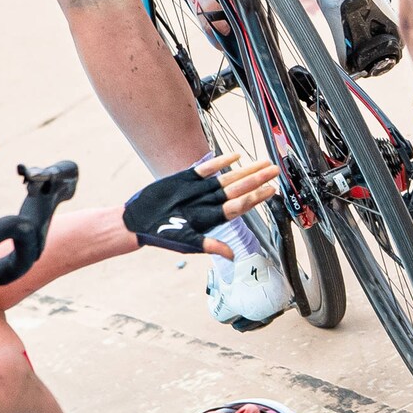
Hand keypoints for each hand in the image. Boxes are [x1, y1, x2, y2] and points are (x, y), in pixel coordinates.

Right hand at [122, 154, 278, 253]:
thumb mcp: (187, 243)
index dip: (256, 198)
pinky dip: (220, 162)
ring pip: (227, 178)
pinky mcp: (186, 179)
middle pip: (238, 189)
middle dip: (257, 179)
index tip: (271, 190)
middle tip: (274, 170)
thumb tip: (232, 256)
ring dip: (245, 170)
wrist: (138, 220)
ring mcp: (199, 189)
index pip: (239, 205)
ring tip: (262, 163)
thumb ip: (210, 246)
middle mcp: (208, 202)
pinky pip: (207, 169)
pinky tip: (235, 156)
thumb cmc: (162, 235)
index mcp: (211, 217)